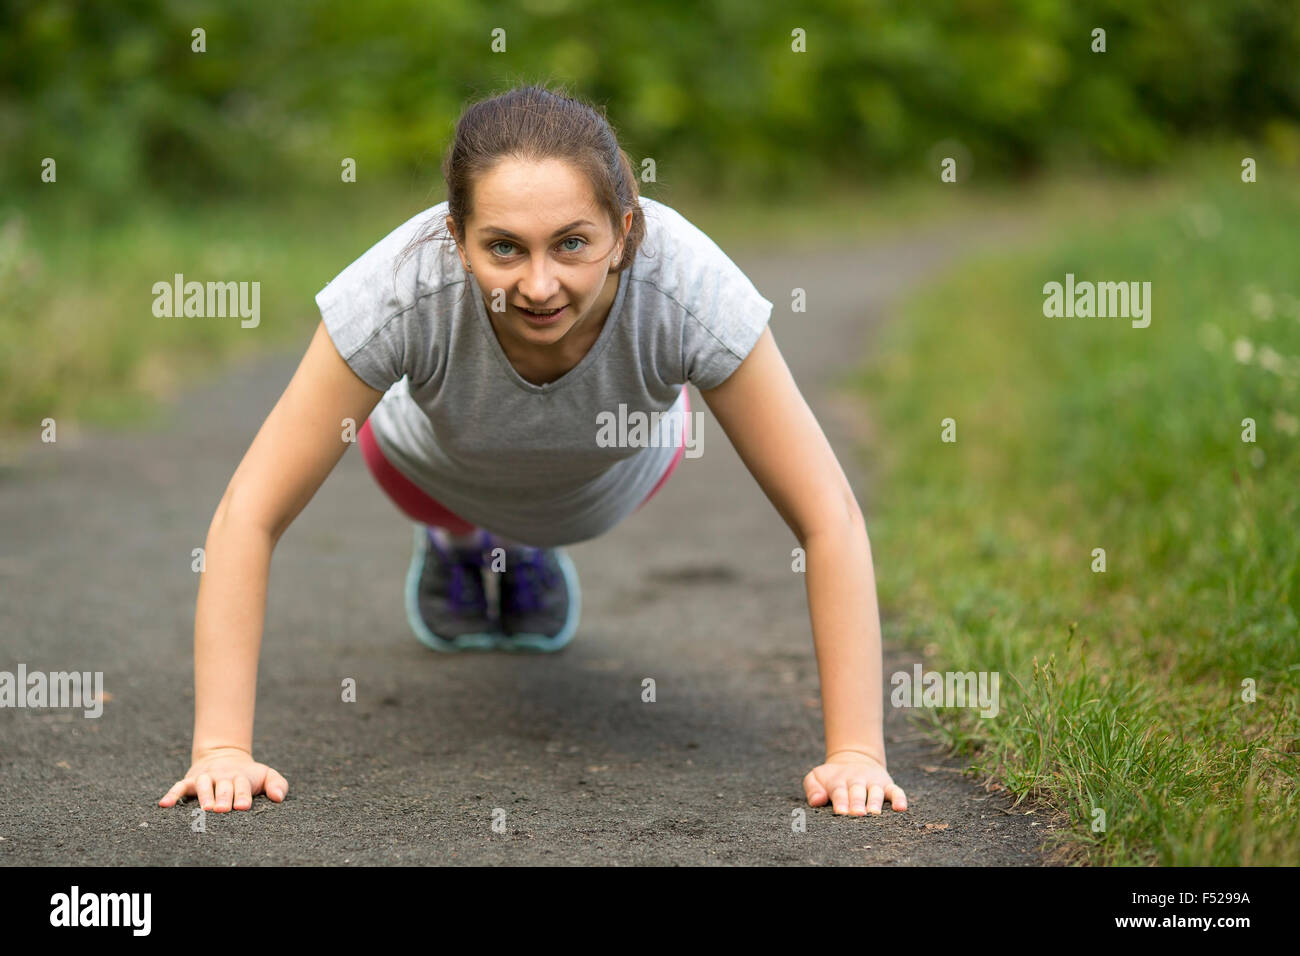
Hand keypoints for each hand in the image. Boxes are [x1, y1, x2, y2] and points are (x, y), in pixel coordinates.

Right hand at [158, 746, 288, 812]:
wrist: (226, 756)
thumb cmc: (248, 775)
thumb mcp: (266, 775)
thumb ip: (277, 784)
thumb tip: (279, 797)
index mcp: (241, 777)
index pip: (243, 786)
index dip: (243, 795)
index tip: (243, 806)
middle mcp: (223, 777)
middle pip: (223, 787)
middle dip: (223, 798)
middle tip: (222, 809)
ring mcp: (206, 778)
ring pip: (203, 785)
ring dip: (203, 795)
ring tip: (204, 808)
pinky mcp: (190, 780)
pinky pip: (179, 787)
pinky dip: (172, 794)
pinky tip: (164, 805)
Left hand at [803, 750, 906, 814]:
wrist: (853, 759)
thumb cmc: (832, 777)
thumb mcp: (816, 777)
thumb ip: (812, 788)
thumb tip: (817, 800)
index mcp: (838, 780)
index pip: (839, 791)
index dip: (840, 801)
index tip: (841, 812)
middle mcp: (857, 780)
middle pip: (857, 791)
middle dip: (857, 803)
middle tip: (857, 814)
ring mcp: (873, 782)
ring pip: (876, 792)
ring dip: (875, 802)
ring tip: (875, 813)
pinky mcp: (887, 785)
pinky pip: (896, 791)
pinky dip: (899, 798)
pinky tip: (900, 808)